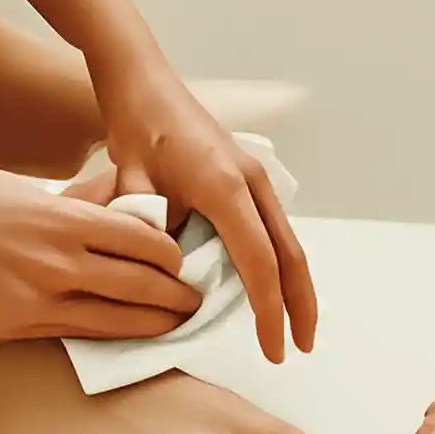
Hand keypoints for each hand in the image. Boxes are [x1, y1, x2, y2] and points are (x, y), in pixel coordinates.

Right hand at [0, 163, 200, 339]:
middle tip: (196, 303)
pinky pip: (78, 335)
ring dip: (155, 326)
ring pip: (118, 320)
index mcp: (65, 219)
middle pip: (144, 285)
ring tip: (175, 326)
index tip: (182, 263)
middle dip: (178, 297)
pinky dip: (110, 336)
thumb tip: (123, 203)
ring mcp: (37, 299)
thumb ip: (79, 203)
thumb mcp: (27, 189)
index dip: (173, 258)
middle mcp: (58, 261)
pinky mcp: (15, 326)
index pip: (145, 241)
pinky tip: (124, 336)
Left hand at [91, 59, 316, 362]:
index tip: (272, 348)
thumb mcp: (134, 186)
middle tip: (300, 348)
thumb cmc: (137, 129)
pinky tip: (270, 288)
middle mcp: (254, 184)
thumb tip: (174, 281)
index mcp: (227, 188)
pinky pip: (273, 230)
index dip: (268, 311)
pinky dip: (278, 264)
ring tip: (293, 327)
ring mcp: (257, 180)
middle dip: (300, 306)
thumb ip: (152, 235)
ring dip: (293, 287)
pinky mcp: (250, 179)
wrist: (145, 84)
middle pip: (291, 256)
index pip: (258, 262)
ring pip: (288, 244)